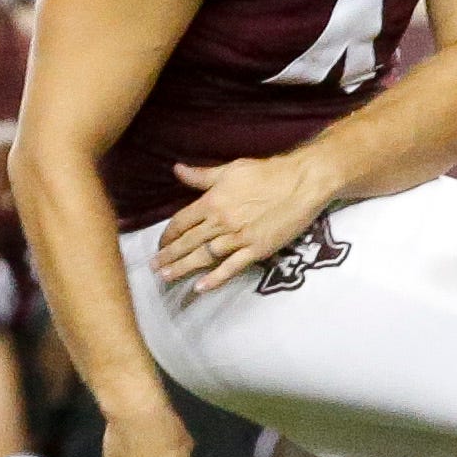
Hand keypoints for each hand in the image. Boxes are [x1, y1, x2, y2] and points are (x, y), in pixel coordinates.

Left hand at [156, 150, 338, 295]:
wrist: (302, 183)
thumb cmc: (267, 173)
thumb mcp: (231, 169)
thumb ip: (201, 176)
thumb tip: (176, 169)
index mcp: (212, 201)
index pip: (182, 221)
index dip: (168, 235)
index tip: (161, 244)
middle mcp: (221, 222)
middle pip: (188, 242)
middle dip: (169, 256)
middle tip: (154, 268)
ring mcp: (239, 238)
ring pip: (204, 257)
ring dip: (183, 268)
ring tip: (167, 278)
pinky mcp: (257, 250)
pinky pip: (232, 268)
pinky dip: (215, 279)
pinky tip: (200, 287)